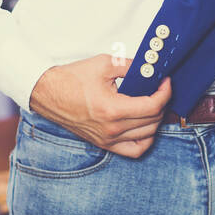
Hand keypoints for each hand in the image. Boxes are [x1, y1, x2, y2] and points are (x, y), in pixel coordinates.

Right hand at [28, 54, 173, 158]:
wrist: (48, 93)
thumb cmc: (71, 79)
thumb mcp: (104, 64)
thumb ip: (131, 66)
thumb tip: (150, 67)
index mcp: (112, 109)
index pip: (152, 106)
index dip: (165, 92)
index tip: (165, 81)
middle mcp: (111, 129)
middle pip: (153, 121)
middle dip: (162, 103)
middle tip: (160, 88)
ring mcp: (108, 139)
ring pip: (147, 137)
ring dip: (156, 120)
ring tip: (153, 104)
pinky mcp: (104, 144)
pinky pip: (134, 151)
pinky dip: (145, 140)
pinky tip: (146, 127)